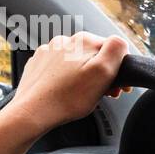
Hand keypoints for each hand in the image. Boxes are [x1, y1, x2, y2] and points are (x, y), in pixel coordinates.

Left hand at [1, 32, 130, 140]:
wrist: (33, 112)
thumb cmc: (68, 97)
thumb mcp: (103, 72)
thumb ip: (116, 50)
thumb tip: (121, 41)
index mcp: (83, 41)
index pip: (113, 50)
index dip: (119, 70)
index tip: (117, 88)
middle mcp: (65, 41)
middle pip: (94, 55)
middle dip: (102, 73)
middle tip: (103, 94)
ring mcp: (49, 52)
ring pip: (76, 62)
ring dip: (84, 76)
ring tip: (82, 95)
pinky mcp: (38, 65)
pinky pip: (59, 69)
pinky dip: (66, 79)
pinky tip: (66, 92)